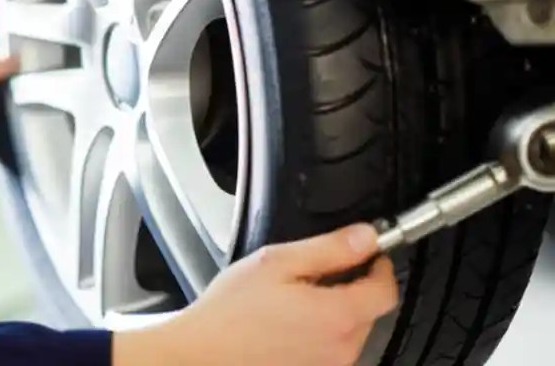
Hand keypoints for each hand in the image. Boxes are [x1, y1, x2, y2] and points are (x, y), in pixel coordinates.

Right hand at [112, 224, 399, 365]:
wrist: (202, 353)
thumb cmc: (231, 313)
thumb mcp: (276, 262)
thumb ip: (329, 248)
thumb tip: (366, 237)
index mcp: (339, 315)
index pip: (386, 289)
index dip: (379, 265)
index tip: (367, 253)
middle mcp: (342, 348)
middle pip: (369, 310)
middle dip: (351, 286)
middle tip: (314, 272)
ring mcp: (329, 365)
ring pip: (349, 330)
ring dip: (334, 311)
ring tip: (292, 299)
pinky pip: (330, 348)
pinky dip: (318, 332)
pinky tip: (287, 323)